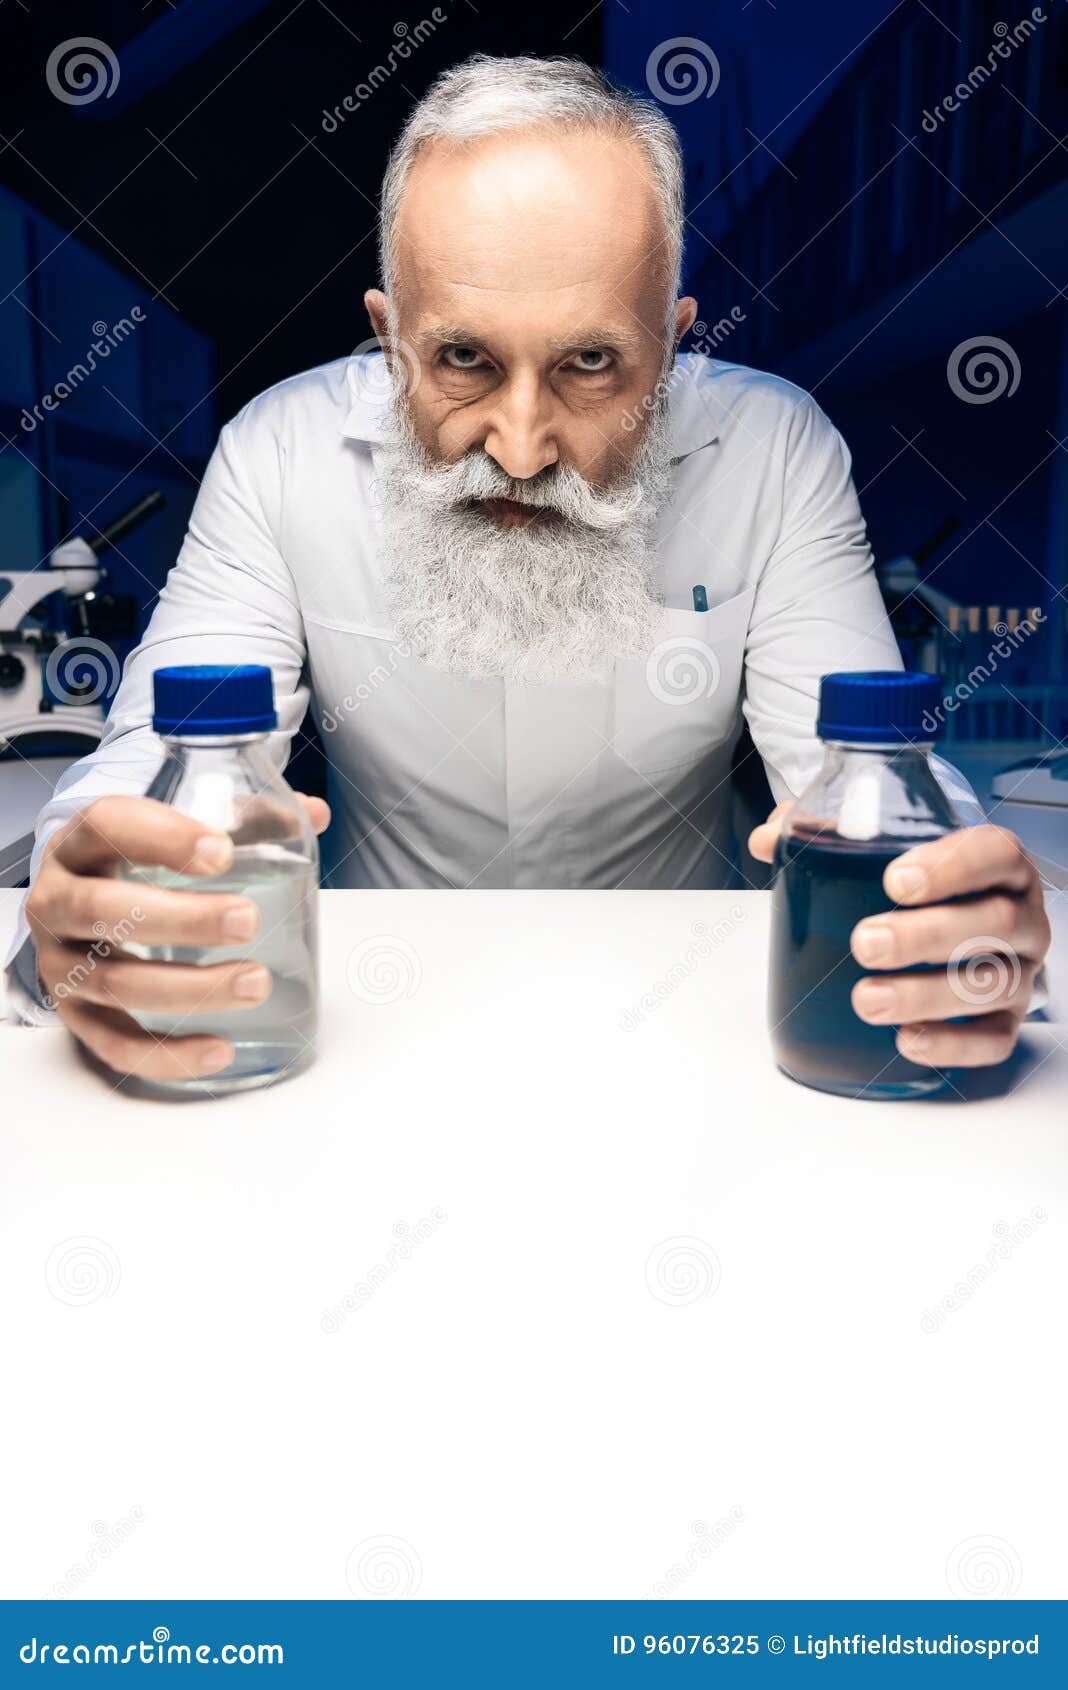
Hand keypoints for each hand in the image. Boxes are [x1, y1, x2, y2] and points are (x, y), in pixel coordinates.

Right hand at [25, 793, 329, 1083]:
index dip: (164, 839)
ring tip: (255, 982)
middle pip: (102, 908)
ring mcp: (59, 963)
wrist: (74, 907)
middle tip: (246, 920)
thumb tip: (314, 814)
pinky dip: (166, 1055)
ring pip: (113, 982)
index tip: (223, 852)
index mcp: (80, 842)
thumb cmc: (132, 864)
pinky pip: (113, 1045)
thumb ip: (244, 819)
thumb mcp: (173, 830)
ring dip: (188, 988)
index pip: (109, 826)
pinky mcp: (73, 1016)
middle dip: (180, 918)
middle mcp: (56, 901)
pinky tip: (220, 1050)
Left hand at [749, 810, 1049, 1068]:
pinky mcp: (1008, 1019)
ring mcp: (1019, 969)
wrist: (958, 928)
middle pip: (993, 922)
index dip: (951, 865)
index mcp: (997, 863)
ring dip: (926, 994)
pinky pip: (995, 1039)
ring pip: (992, 983)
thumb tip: (769, 839)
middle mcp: (1020, 915)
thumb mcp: (884, 851)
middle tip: (865, 943)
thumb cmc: (924, 889)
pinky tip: (908, 1039)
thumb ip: (828, 835)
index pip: (993, 852)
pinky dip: (954, 1044)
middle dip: (926, 935)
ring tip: (867, 999)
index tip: (895, 881)